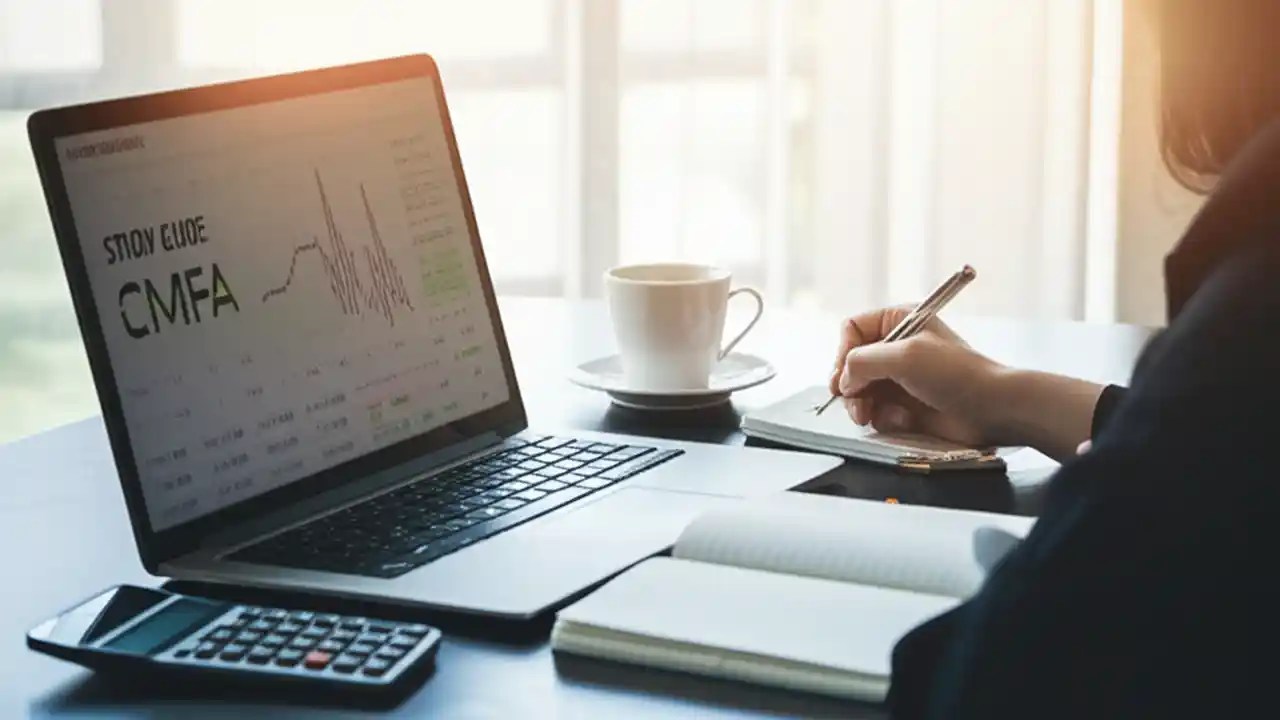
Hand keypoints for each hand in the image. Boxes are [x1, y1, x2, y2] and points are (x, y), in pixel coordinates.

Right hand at [829, 306, 1007, 445]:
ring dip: (861, 406)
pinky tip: (902, 421)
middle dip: (849, 386)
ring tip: (868, 417)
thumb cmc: (957, 374)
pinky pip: (877, 412)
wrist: (992, 409)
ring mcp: (900, 378)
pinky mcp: (905, 405)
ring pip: (859, 391)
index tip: (844, 376)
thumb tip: (843, 381)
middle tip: (854, 403)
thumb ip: (863, 361)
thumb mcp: (905, 356)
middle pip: (851, 364)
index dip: (843, 352)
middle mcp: (896, 347)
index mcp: (899, 322)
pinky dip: (883, 418)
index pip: (852, 329)